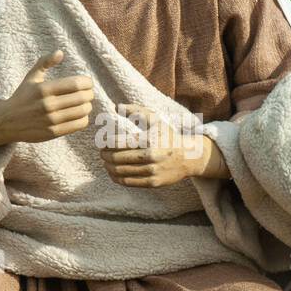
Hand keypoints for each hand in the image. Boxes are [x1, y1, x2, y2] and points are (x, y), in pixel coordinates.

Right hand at [0, 50, 93, 146]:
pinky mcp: (53, 132)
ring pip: (83, 111)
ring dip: (87, 106)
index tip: (87, 83)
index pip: (76, 84)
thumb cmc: (22, 96)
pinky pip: (79, 124)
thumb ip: (45, 62)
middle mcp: (47, 105)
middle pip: (82, 97)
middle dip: (89, 93)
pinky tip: (79, 114)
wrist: (6, 121)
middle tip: (88, 93)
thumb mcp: (31, 77)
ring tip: (84, 103)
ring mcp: (51, 120)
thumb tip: (60, 52)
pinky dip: (84, 118)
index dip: (87, 82)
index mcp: (44, 89)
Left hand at [99, 103, 220, 186]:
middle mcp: (150, 156)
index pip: (118, 142)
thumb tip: (117, 107)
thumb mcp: (155, 120)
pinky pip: (128, 182)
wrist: (188, 156)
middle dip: (105, 155)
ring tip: (106, 162)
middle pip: (117, 158)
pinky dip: (116, 177)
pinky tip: (113, 172)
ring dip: (109, 167)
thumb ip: (136, 111)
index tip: (102, 141)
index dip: (105, 142)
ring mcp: (152, 171)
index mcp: (149, 139)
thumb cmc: (168, 136)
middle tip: (102, 153)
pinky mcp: (153, 182)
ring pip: (121, 171)